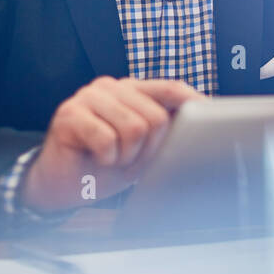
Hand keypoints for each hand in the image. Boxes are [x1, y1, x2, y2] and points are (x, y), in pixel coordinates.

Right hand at [22, 76, 204, 212]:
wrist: (61, 187)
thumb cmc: (105, 166)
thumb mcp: (143, 151)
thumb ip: (164, 133)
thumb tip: (198, 129)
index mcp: (133, 90)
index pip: (171, 89)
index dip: (193, 102)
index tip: (212, 115)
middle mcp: (112, 87)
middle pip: (156, 116)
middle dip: (149, 149)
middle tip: (129, 161)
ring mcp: (88, 97)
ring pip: (134, 128)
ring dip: (126, 156)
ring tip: (112, 160)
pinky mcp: (69, 113)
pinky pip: (106, 139)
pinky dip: (106, 159)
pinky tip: (95, 159)